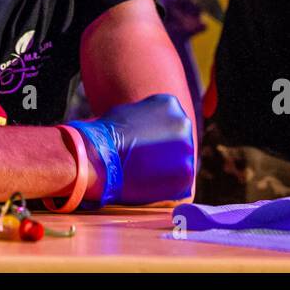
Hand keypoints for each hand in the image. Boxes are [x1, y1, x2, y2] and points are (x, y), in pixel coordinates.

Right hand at [71, 93, 194, 205]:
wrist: (102, 153)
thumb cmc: (107, 133)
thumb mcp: (127, 113)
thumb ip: (144, 119)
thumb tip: (145, 127)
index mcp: (169, 104)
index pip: (171, 122)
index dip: (159, 137)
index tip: (148, 147)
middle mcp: (183, 121)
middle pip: (180, 140)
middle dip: (168, 152)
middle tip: (149, 163)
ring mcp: (187, 146)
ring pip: (182, 161)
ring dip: (169, 169)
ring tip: (148, 175)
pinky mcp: (186, 170)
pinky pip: (181, 180)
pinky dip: (169, 185)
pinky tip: (152, 185)